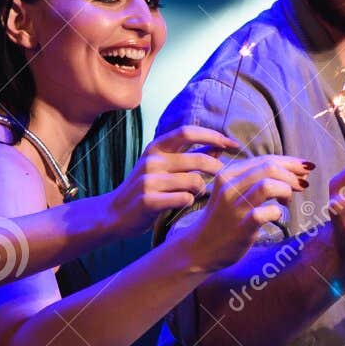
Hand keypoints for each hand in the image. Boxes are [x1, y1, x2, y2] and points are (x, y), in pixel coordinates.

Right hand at [105, 125, 239, 237]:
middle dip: (216, 168)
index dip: (212, 135)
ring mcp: (149, 180)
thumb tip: (219, 148)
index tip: (230, 143)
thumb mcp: (163, 166)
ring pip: (194, 181)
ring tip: (195, 193)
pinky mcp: (149, 200)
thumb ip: (188, 156)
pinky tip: (183, 203)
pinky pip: (184, 198)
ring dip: (201, 189)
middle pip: (198, 159)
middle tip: (223, 176)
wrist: (114, 213)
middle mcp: (152, 160)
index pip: (188, 132)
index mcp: (156, 147)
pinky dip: (189, 201)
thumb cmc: (145, 188)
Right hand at [168, 154, 312, 271]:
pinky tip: (277, 216)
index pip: (264, 159)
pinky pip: (267, 213)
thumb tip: (292, 170)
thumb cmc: (223, 219)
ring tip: (287, 200)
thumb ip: (254, 179)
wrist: (200, 247)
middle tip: (303, 184)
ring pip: (268, 185)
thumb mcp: (232, 192)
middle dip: (292, 174)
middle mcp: (230, 187)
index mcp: (228, 174)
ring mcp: (235, 207)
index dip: (290, 162)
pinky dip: (278, 212)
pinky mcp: (241, 227)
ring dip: (286, 190)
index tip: (305, 168)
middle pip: (269, 167)